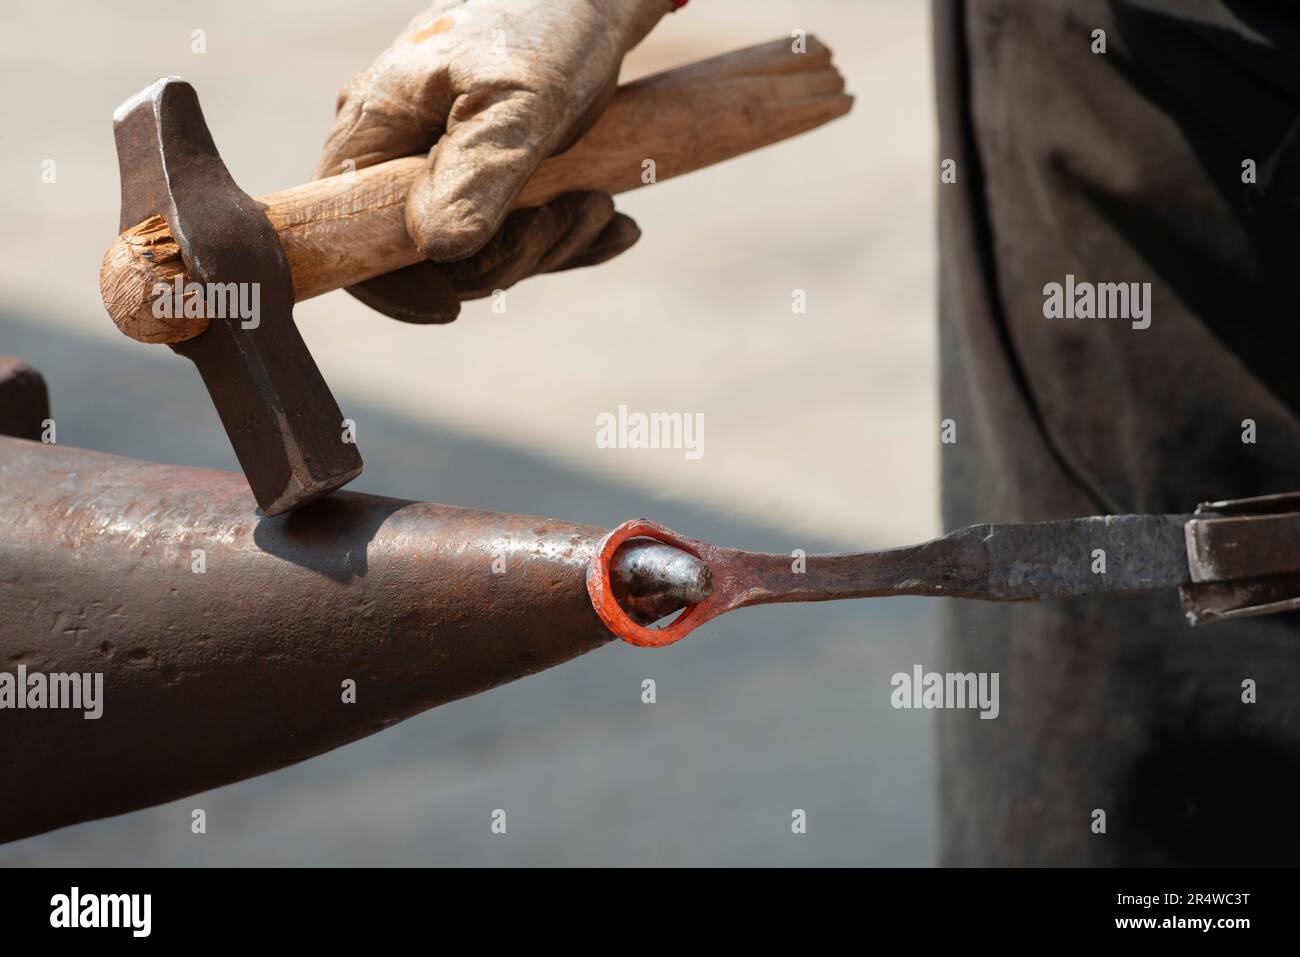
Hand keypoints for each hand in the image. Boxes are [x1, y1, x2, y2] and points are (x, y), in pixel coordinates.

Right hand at [315, 0, 674, 322]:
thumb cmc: (549, 25)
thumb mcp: (520, 98)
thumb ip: (478, 171)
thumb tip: (439, 249)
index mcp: (377, 126)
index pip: (347, 229)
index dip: (389, 284)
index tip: (451, 307)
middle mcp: (400, 150)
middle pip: (429, 255)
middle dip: (508, 255)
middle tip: (575, 213)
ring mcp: (447, 164)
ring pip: (482, 251)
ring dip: (551, 243)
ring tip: (602, 203)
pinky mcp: (494, 174)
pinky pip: (520, 233)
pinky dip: (569, 239)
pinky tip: (614, 224)